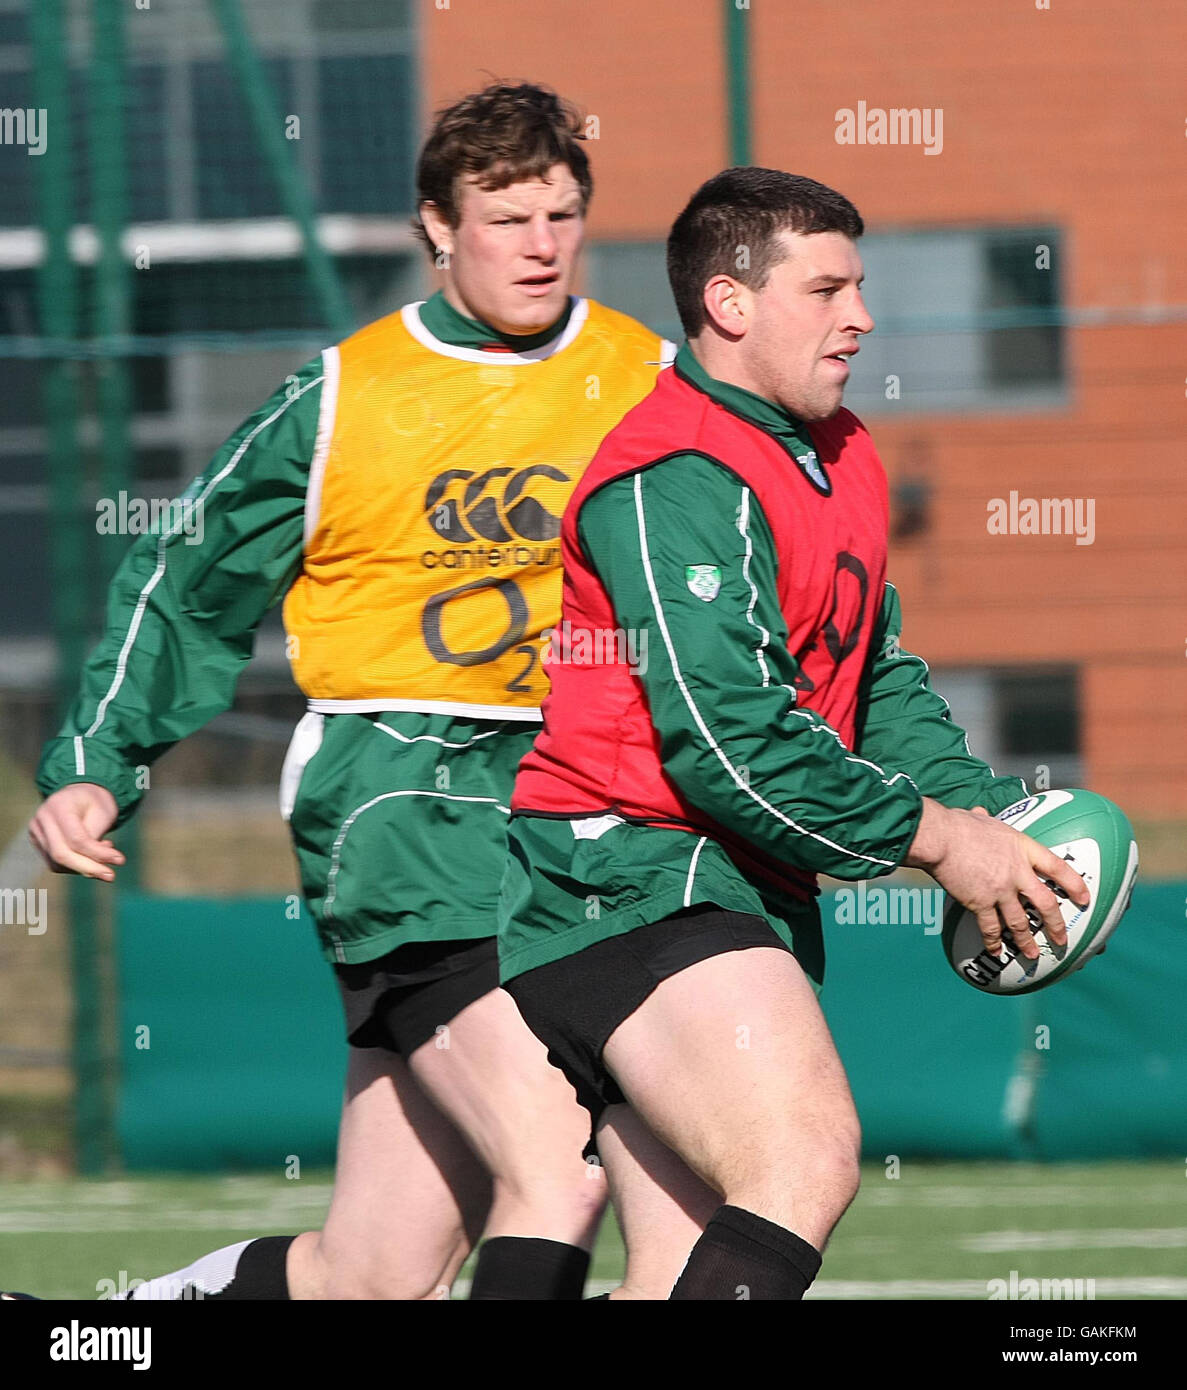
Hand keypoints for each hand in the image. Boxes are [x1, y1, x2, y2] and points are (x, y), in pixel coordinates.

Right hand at [28, 783, 124, 881]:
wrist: (80, 794)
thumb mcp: (103, 813)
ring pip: (57, 862)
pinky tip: (91, 854)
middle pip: (61, 854)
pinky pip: (55, 863)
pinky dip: (75, 864)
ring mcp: (36, 831)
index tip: (119, 860)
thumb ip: (96, 838)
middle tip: (110, 875)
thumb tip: (96, 865)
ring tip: (104, 853)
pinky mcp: (38, 842)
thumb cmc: (95, 802)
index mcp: (59, 805)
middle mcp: (42, 818)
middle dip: (89, 868)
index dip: (97, 854)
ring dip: (84, 866)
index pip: (76, 839)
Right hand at [904, 798, 1087, 961]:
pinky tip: (995, 951)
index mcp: (1023, 849)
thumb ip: (986, 819)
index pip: (1058, 868)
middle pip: (1046, 904)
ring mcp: (1000, 891)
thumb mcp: (981, 818)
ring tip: (1032, 954)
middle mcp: (1017, 873)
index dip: (1074, 885)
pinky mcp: (980, 903)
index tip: (1084, 898)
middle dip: (1055, 925)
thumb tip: (979, 813)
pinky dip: (993, 942)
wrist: (940, 838)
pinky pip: (990, 928)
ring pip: (1020, 922)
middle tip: (1061, 939)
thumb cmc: (958, 824)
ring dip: (1026, 941)